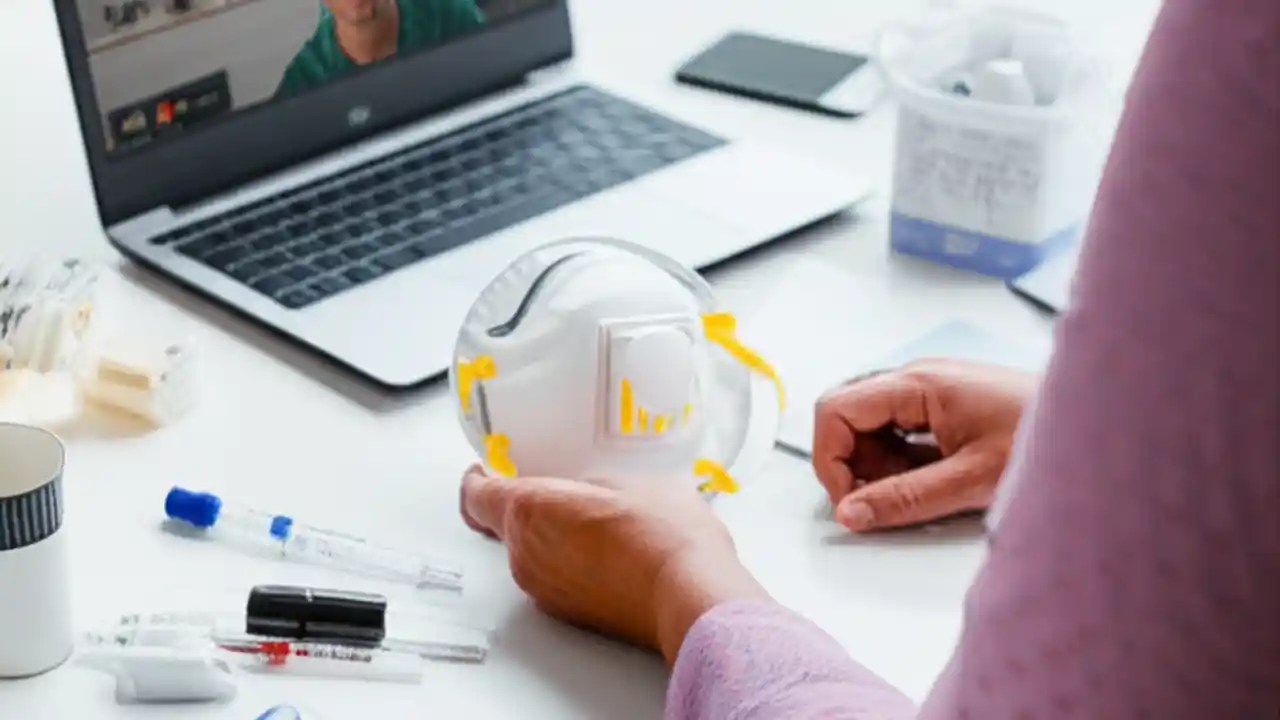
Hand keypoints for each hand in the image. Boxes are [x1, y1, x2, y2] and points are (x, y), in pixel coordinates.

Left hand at [460, 466, 768, 663]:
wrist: (689, 595)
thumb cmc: (661, 535)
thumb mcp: (627, 481)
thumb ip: (590, 483)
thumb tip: (588, 491)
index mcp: (529, 509)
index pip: (475, 495)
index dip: (479, 478)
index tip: (490, 468)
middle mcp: (525, 553)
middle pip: (505, 524)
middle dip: (529, 506)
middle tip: (563, 491)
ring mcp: (542, 588)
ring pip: (530, 552)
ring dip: (552, 537)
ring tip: (597, 522)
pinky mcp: (566, 613)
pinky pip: (553, 578)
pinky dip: (570, 564)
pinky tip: (609, 554)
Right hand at [813, 359, 1035, 531]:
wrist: (1102, 422)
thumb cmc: (1045, 438)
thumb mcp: (971, 479)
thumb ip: (905, 498)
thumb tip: (850, 514)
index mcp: (918, 384)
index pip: (835, 410)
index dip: (830, 459)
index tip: (850, 502)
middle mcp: (916, 378)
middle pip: (847, 417)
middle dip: (853, 464)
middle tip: (883, 500)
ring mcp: (929, 389)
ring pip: (870, 426)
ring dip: (877, 465)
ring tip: (918, 491)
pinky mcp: (943, 404)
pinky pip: (897, 430)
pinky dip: (899, 460)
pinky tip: (931, 479)